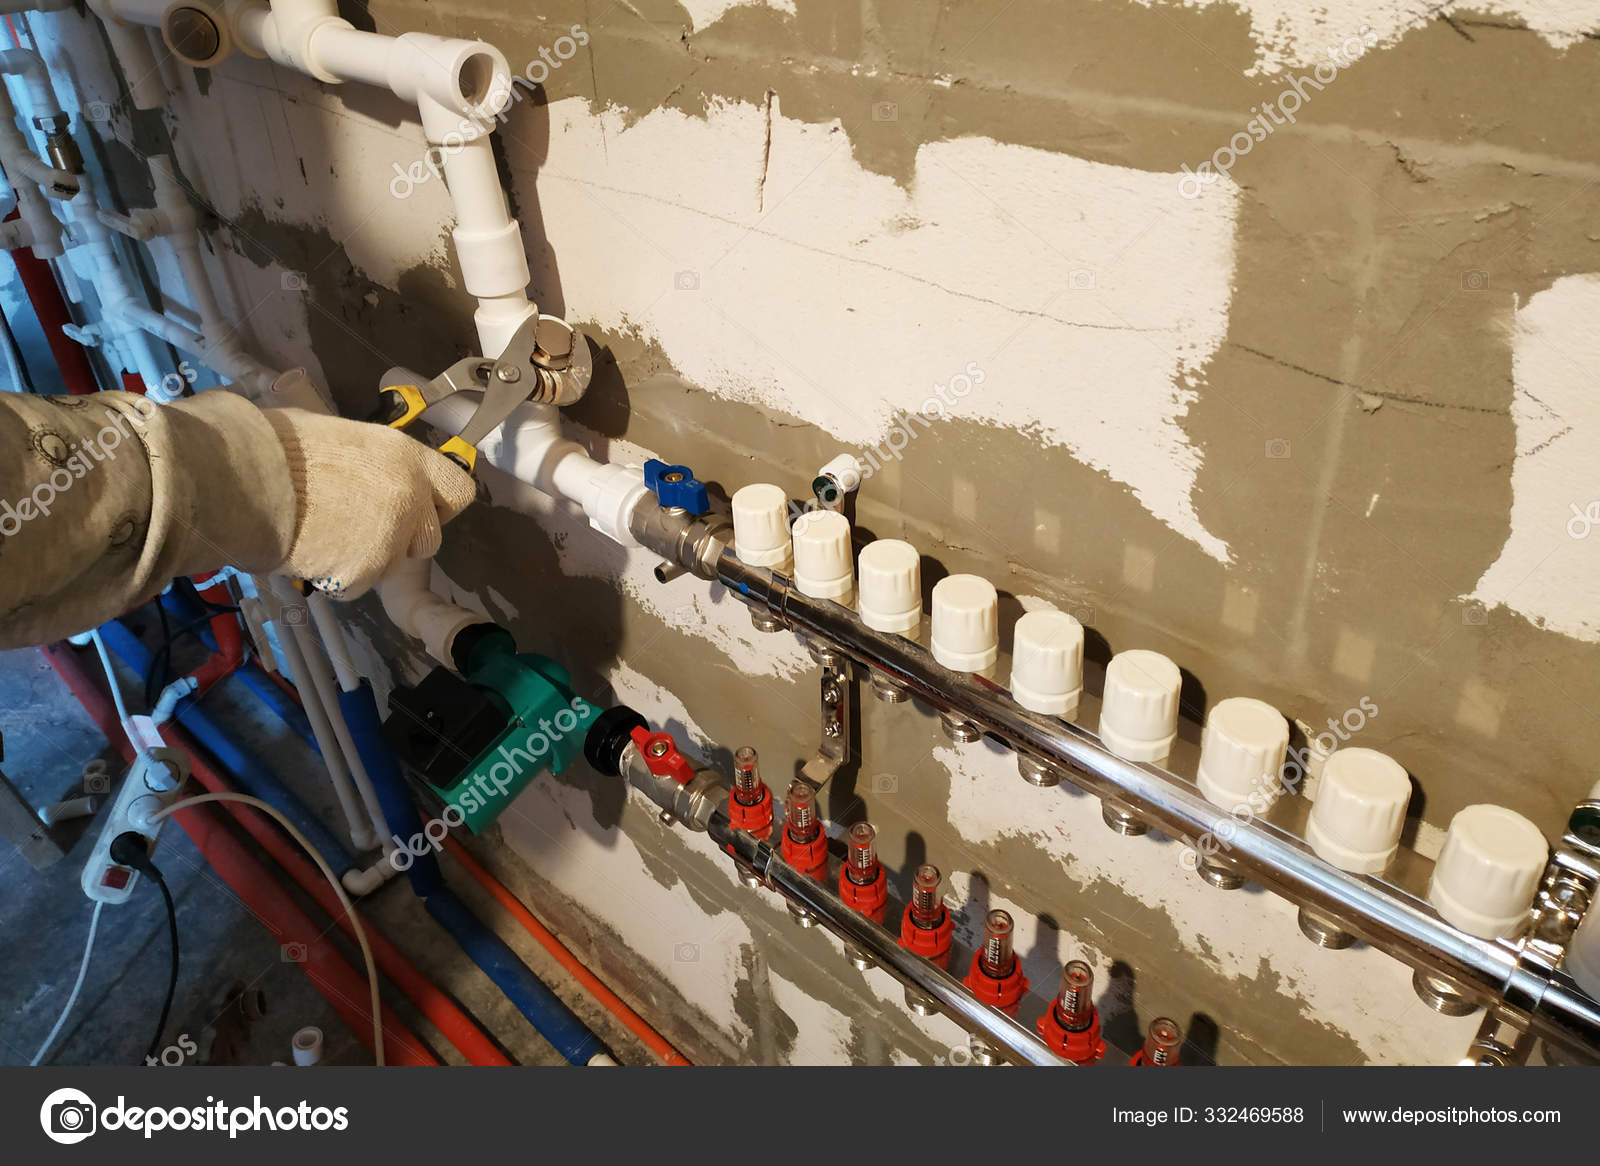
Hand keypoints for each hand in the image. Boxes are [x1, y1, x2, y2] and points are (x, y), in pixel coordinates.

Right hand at [262, 408, 476, 597]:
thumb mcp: (339, 436)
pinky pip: (356, 585)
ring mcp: (389, 539)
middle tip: (361, 531)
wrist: (240, 479)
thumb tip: (371, 472)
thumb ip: (372, 462)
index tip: (419, 509)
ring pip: (391, 566)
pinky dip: (336, 578)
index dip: (438, 506)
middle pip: (428, 539)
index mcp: (407, 456)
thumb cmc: (278, 445)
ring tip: (322, 538)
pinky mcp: (362, 573)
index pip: (458, 491)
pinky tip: (308, 554)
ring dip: (365, 560)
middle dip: (401, 541)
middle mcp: (410, 498)